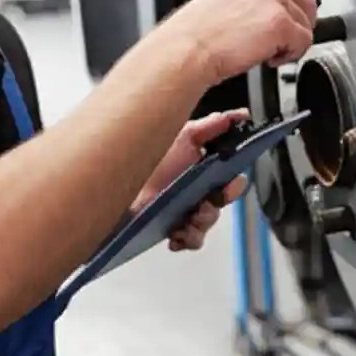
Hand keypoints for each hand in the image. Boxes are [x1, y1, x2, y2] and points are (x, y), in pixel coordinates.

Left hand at [131, 108, 252, 251]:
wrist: (116, 182)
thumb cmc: (148, 160)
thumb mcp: (183, 135)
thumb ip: (211, 126)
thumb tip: (239, 115)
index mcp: (202, 167)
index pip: (229, 178)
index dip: (235, 183)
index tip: (232, 183)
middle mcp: (195, 189)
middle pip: (221, 201)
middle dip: (219, 203)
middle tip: (206, 202)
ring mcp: (185, 210)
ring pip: (208, 222)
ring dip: (203, 221)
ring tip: (189, 216)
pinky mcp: (173, 228)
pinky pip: (192, 239)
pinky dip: (188, 238)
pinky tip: (177, 231)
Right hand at [156, 0, 355, 86]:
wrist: (188, 49)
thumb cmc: (204, 31)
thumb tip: (288, 11)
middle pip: (308, 3)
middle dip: (293, 26)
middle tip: (263, 37)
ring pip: (306, 26)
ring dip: (288, 43)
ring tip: (257, 45)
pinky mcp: (281, 20)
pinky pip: (302, 44)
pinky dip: (287, 55)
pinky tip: (264, 54)